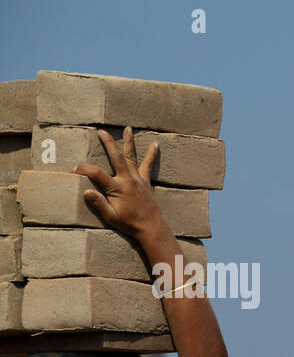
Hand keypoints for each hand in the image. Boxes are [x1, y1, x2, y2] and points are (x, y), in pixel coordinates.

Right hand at [74, 127, 168, 242]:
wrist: (152, 228)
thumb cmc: (130, 224)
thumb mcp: (111, 216)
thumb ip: (99, 203)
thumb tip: (86, 191)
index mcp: (117, 188)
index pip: (97, 173)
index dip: (84, 169)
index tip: (75, 170)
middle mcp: (128, 180)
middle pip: (117, 157)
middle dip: (108, 143)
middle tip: (102, 131)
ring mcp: (138, 179)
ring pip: (132, 157)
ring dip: (129, 142)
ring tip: (129, 128)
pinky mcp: (146, 182)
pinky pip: (148, 165)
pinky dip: (152, 155)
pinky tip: (155, 145)